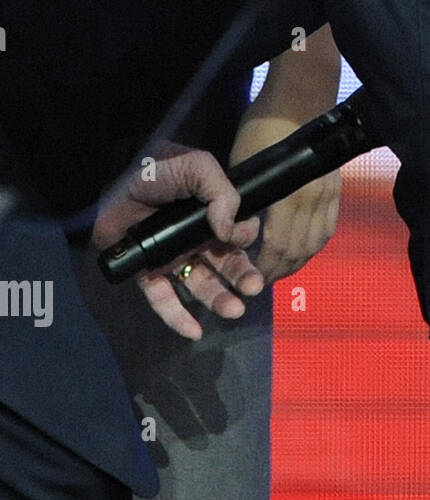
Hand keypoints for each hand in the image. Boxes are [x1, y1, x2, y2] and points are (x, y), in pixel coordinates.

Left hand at [92, 146, 264, 340]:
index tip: (241, 239)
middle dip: (243, 278)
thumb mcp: (197, 166)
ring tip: (233, 310)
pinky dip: (178, 318)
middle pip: (226, 264)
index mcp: (212, 214)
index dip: (244, 240)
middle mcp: (196, 238)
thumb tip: (230, 230)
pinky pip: (163, 300)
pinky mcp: (147, 271)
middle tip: (252, 288)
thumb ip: (222, 192)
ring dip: (219, 299)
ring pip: (201, 285)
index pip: (237, 234)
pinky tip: (194, 332)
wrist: (108, 179)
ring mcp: (172, 256)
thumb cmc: (156, 170)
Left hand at [229, 113, 341, 281]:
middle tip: (262, 280)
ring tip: (282, 269)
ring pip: (316, 243)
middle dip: (281, 270)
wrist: (299, 100)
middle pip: (299, 250)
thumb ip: (241, 200)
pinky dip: (315, 245)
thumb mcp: (242, 164)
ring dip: (299, 261)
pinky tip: (303, 249)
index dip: (265, 267)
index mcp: (288, 198)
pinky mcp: (336, 190)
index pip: (277, 246)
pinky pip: (328, 228)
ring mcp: (328, 197)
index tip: (252, 276)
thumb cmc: (263, 128)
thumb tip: (235, 229)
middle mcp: (313, 202)